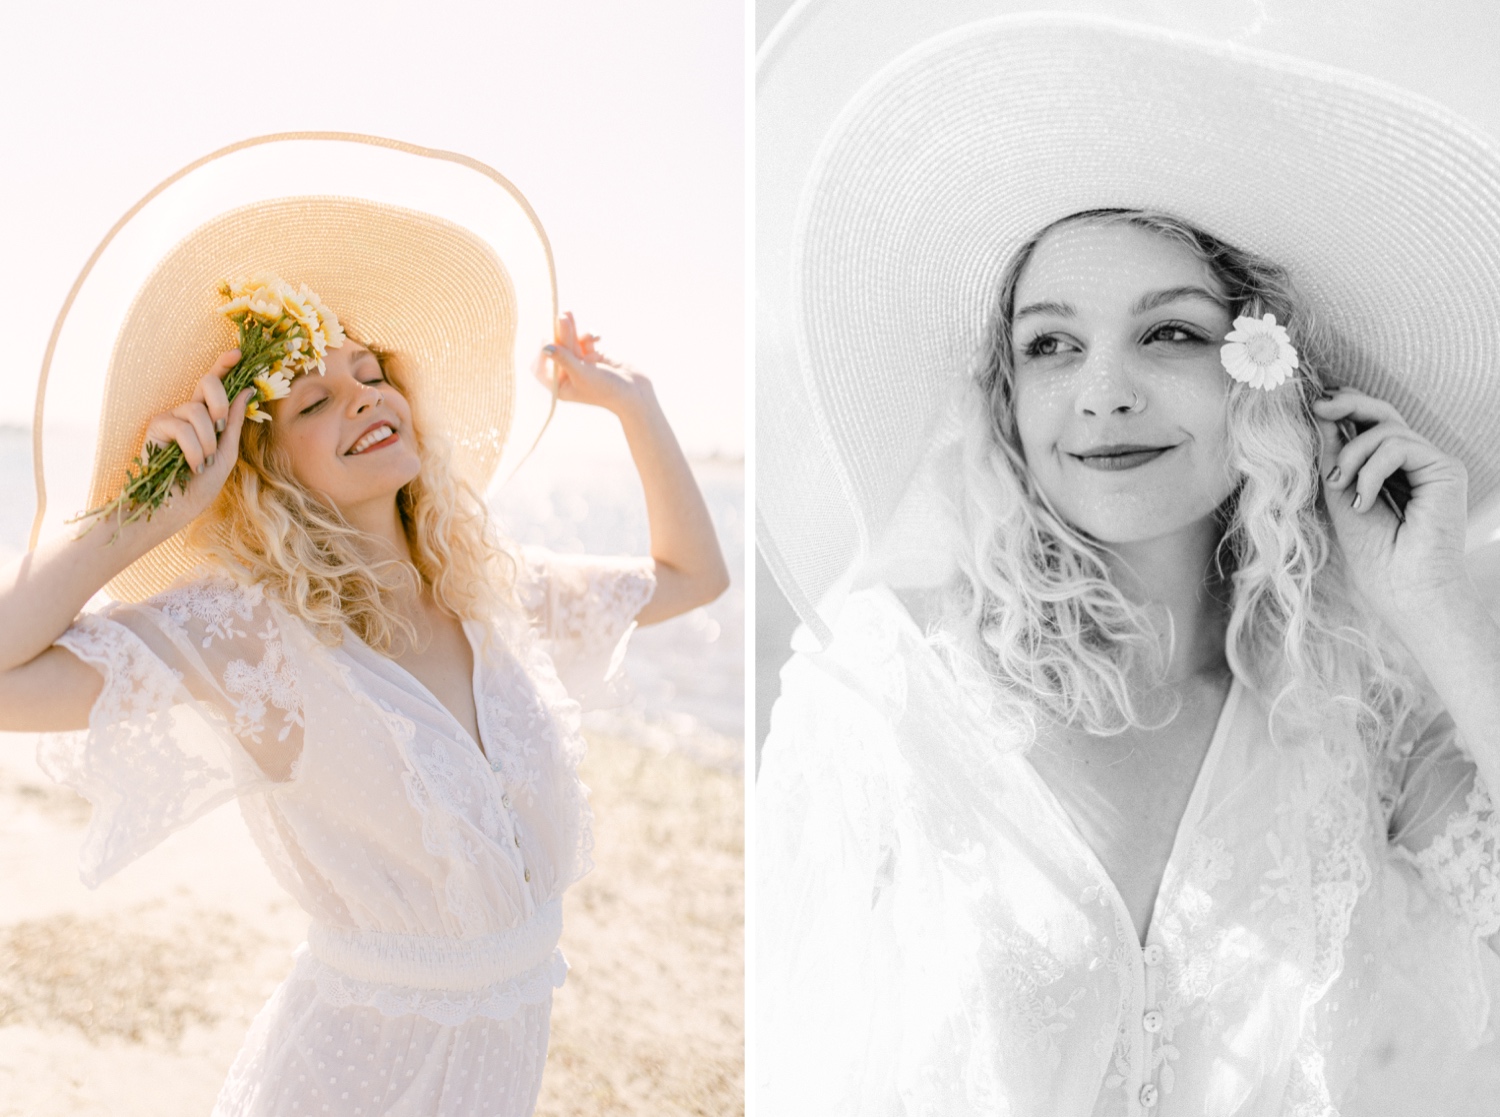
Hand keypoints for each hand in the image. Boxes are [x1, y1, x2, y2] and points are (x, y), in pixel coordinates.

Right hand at [139, 349, 253, 522]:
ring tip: (204, 463)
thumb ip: (235, 422)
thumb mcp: (227, 453)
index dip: (224, 366)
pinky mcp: (156, 427)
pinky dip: (194, 449)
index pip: (214, 385)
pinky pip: (182, 426)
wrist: (172, 509)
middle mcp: (187, 412)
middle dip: (221, 403)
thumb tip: (247, 389)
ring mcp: (170, 418)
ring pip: (196, 410)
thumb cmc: (199, 487)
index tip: (238, 353)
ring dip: (207, 441)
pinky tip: (192, 466)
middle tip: (221, 429)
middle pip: (206, 383)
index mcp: (207, 418)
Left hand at [536, 311, 653, 416]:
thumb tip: (545, 347)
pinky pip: (585, 342)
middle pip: (559, 351)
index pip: (543, 369)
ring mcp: (582, 365)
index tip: (549, 340)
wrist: (635, 392)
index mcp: (561, 387)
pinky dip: (589, 337)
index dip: (543, 354)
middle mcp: (569, 376)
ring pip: (572, 343)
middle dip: (561, 334)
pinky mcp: (594, 357)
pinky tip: (597, 337)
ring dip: (572, 329)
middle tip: (562, 317)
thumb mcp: (582, 373)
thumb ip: (564, 358)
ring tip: (568, 313)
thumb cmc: (607, 389)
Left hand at [1313, 386, 1473, 632]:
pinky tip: (1363, 500)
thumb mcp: (1341, 496)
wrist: (1404, 590)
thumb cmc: (1374, 556)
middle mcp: (1414, 463)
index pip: (1369, 426)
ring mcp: (1432, 465)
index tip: (1314, 405)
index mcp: (1390, 470)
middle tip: (1317, 407)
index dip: (1344, 409)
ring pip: (1386, 428)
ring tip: (1341, 489)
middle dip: (1347, 404)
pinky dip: (1371, 469)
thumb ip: (1334, 458)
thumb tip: (1320, 414)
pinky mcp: (1446, 469)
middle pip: (1383, 413)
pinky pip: (1399, 445)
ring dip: (1352, 455)